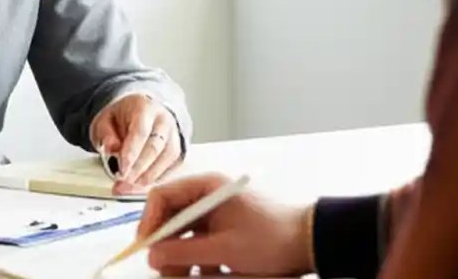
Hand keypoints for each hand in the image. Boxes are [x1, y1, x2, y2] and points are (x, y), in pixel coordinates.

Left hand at [90, 94, 181, 192]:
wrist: (141, 114)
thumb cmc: (123, 118)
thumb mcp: (104, 120)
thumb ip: (105, 134)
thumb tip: (111, 148)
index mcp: (145, 108)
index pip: (141, 131)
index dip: (131, 153)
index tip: (121, 170)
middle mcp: (164, 120)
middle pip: (155, 148)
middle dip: (138, 169)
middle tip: (121, 183)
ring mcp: (174, 136)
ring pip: (166, 160)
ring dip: (146, 177)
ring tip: (128, 187)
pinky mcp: (179, 152)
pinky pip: (171, 168)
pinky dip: (155, 181)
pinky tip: (139, 187)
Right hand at [138, 173, 313, 277]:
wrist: (311, 242)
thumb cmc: (272, 238)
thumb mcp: (224, 249)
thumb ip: (183, 252)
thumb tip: (152, 254)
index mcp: (207, 187)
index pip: (162, 197)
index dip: (149, 223)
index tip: (146, 249)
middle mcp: (209, 195)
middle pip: (172, 218)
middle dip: (166, 247)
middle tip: (164, 271)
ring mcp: (218, 211)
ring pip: (186, 235)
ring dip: (182, 258)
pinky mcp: (228, 228)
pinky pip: (203, 242)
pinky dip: (200, 260)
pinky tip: (208, 276)